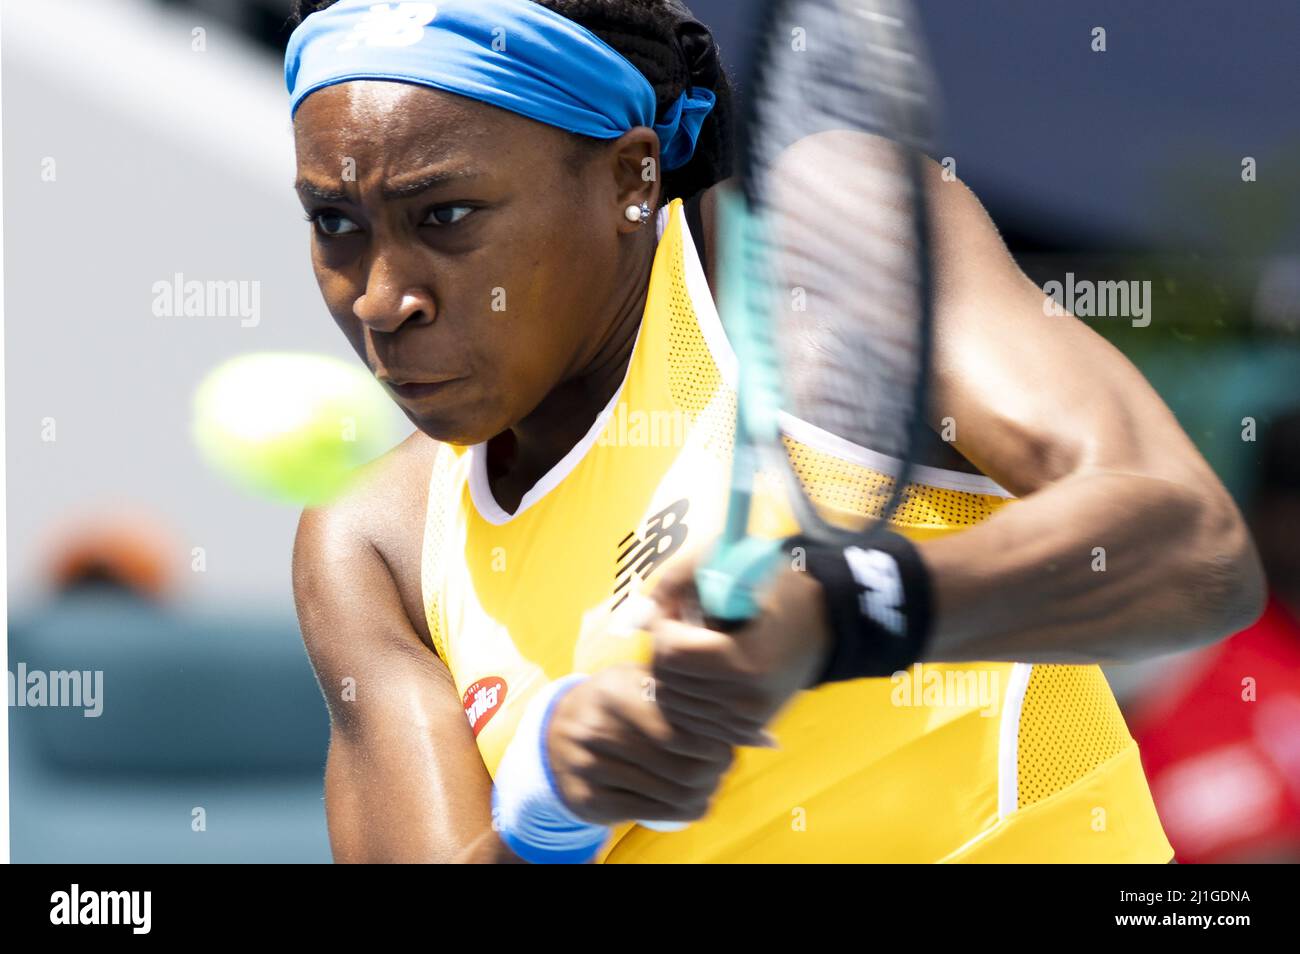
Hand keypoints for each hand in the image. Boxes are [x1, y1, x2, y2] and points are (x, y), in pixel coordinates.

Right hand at [545, 663, 736, 825]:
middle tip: (723, 766)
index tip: (728, 743)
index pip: (683, 727)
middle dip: (714, 770)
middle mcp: (596, 729)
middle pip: (682, 764)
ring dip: (703, 793)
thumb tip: (765, 737)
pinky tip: (691, 802)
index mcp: (615, 692)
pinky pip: (649, 813)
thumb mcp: (643, 681)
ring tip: (710, 783)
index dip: (716, 741)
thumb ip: (693, 697)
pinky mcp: (588, 800)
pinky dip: (682, 812)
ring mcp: (588, 767)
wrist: (556, 733)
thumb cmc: (617, 702)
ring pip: (671, 792)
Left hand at [646, 550, 831, 745]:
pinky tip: (704, 670)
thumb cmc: (779, 586)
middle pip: (667, 679)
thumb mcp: (735, 563)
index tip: (677, 606)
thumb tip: (645, 610)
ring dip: (673, 670)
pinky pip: (690, 718)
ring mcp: (746, 721)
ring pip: (673, 701)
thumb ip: (683, 577)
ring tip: (697, 645)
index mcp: (748, 662)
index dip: (665, 624)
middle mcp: (747, 701)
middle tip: (683, 622)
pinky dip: (686, 693)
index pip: (672, 652)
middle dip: (665, 646)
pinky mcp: (745, 730)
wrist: (828, 621)